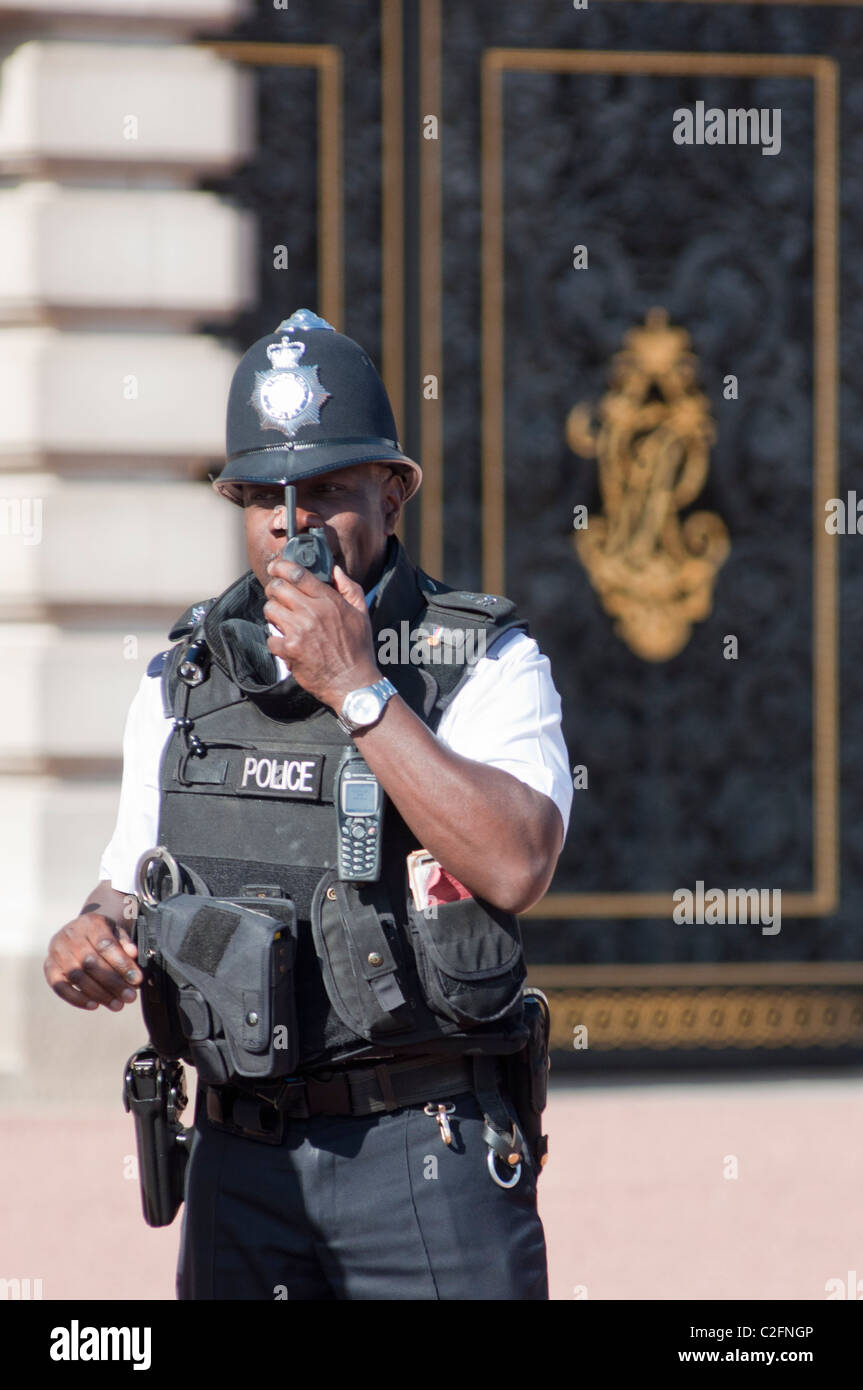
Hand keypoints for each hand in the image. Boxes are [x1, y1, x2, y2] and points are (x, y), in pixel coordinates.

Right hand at [44, 912, 141, 1011]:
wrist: (77, 930)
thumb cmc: (101, 934)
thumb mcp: (116, 931)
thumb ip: (125, 943)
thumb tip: (133, 955)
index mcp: (90, 923)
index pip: (105, 944)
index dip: (122, 963)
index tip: (136, 979)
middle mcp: (70, 935)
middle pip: (90, 962)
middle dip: (113, 983)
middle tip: (130, 997)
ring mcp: (56, 952)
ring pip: (76, 976)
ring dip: (99, 994)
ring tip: (117, 1005)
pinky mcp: (49, 967)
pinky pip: (59, 986)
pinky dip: (77, 998)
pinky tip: (95, 1005)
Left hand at [263, 558, 380, 710]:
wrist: (353, 683)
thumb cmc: (358, 650)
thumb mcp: (362, 614)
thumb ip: (349, 588)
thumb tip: (336, 570)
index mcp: (329, 601)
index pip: (298, 574)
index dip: (281, 566)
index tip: (275, 566)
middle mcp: (312, 612)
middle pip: (277, 588)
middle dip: (274, 590)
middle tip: (278, 598)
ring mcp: (299, 631)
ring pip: (270, 609)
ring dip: (274, 615)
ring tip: (283, 622)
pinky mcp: (290, 649)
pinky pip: (270, 638)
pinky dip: (276, 642)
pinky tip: (287, 645)